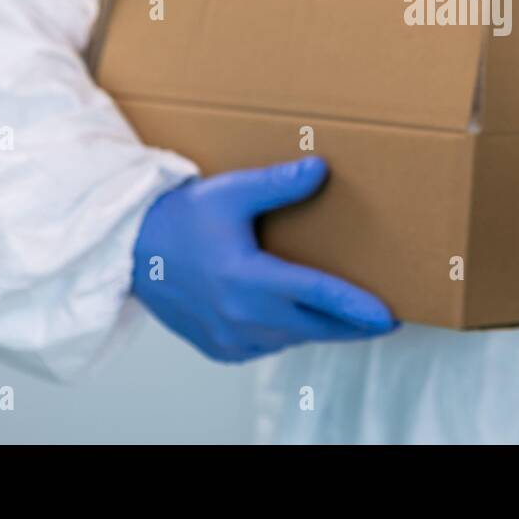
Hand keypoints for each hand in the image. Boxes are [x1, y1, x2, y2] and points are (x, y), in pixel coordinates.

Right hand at [132, 156, 396, 361]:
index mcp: (245, 278)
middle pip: (312, 327)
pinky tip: (302, 321)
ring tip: (350, 319)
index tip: (388, 316)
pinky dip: (288, 335)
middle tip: (383, 322)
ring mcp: (228, 338)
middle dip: (351, 326)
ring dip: (320, 329)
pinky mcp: (219, 349)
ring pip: (291, 338)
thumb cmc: (180, 218)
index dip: (356, 307)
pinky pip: (267, 347)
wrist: (130, 251)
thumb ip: (278, 184)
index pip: (317, 296)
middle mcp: (239, 316)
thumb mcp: (230, 193)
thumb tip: (320, 169)